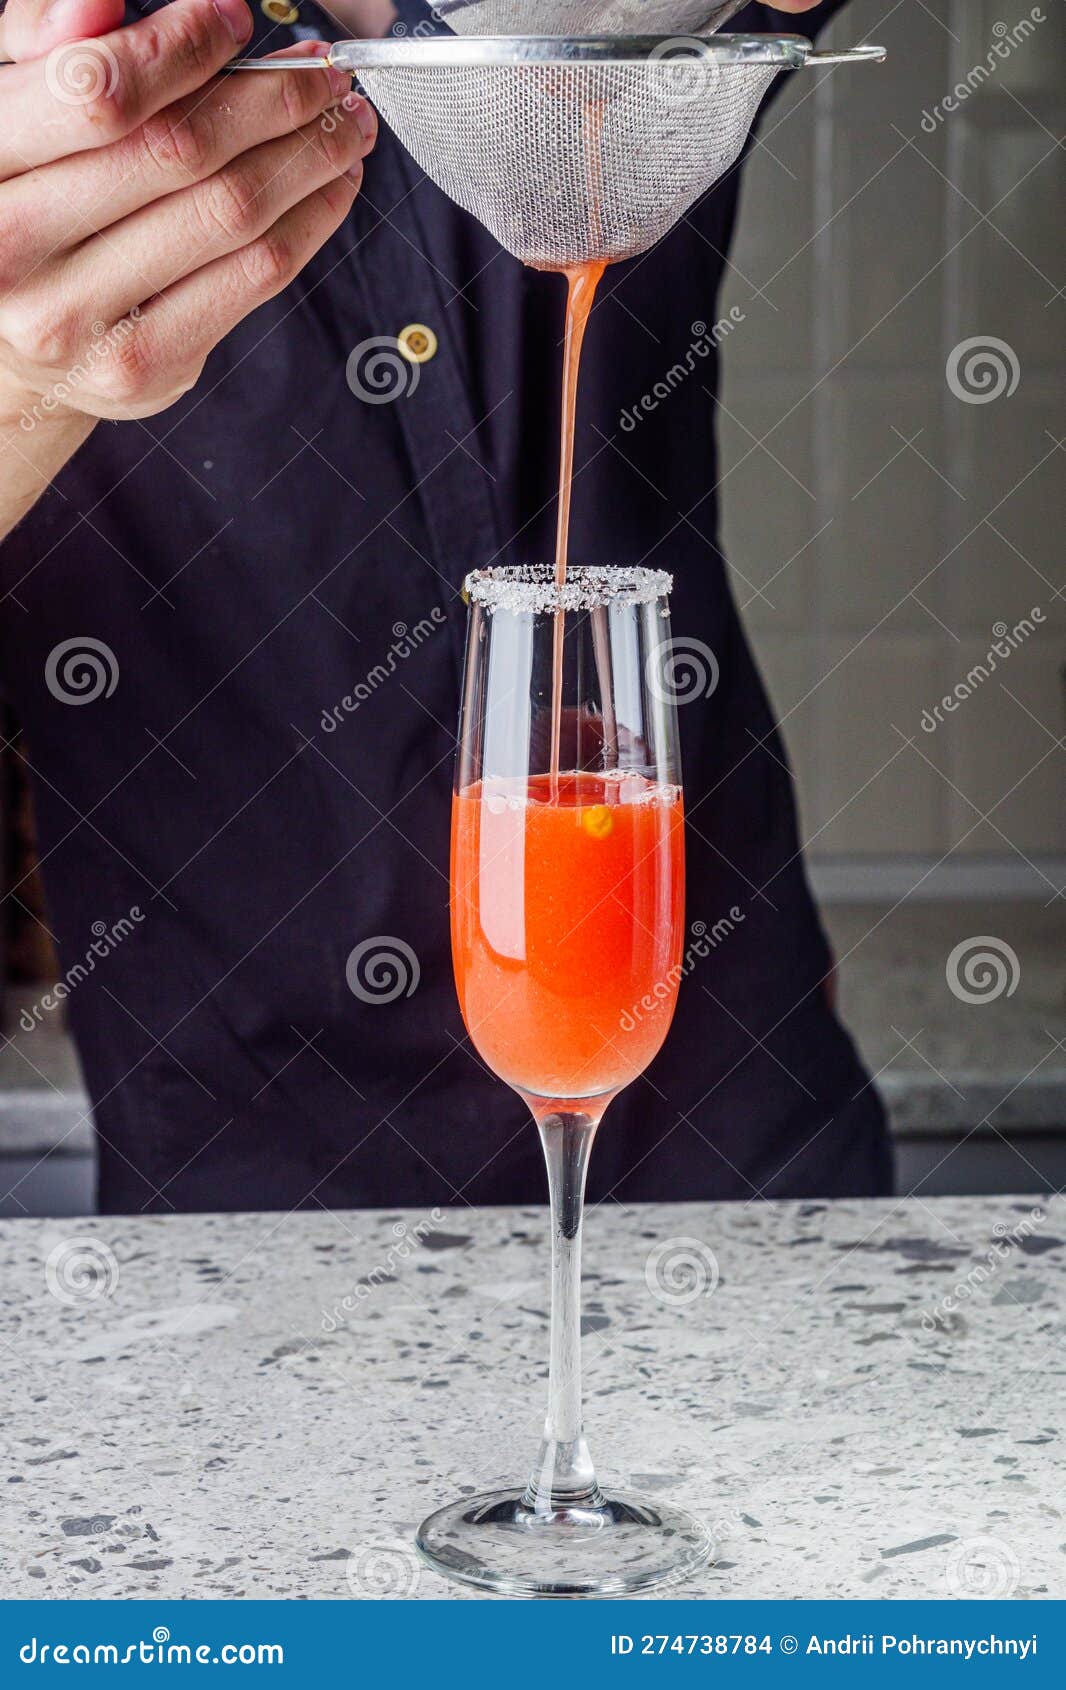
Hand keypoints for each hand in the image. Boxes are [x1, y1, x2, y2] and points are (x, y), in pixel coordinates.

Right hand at [0, 0, 376, 435]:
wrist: (5, 342)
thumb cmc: (20, 206)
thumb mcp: (14, 111)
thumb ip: (49, 51)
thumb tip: (99, 2)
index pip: (97, 96)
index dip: (181, 48)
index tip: (235, 20)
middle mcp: (15, 250)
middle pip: (179, 153)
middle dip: (273, 98)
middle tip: (321, 71)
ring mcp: (78, 320)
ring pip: (229, 215)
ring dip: (307, 157)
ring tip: (344, 121)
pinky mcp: (141, 367)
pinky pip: (252, 279)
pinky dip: (308, 222)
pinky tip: (330, 186)